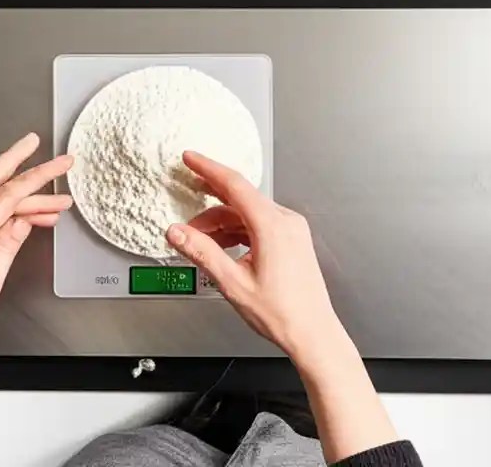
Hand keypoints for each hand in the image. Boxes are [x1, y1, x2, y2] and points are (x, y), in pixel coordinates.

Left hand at [0, 133, 72, 392]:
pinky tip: (21, 210)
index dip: (38, 179)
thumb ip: (5, 249)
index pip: (7, 197)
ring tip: (50, 197)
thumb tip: (23, 220)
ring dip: (18, 184)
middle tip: (54, 157)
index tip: (60, 168)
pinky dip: (2, 199)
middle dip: (24, 158)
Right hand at [168, 151, 398, 461]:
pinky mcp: (292, 242)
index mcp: (272, 226)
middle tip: (186, 194)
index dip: (208, 169)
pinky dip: (237, 232)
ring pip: (248, 215)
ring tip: (197, 240)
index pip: (234, 185)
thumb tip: (177, 233)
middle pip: (240, 199)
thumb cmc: (282, 313)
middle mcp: (285, 222)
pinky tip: (221, 247)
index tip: (190, 158)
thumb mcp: (232, 283)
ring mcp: (292, 231)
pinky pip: (259, 226)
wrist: (313, 333)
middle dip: (209, 202)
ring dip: (221, 223)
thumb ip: (202, 253)